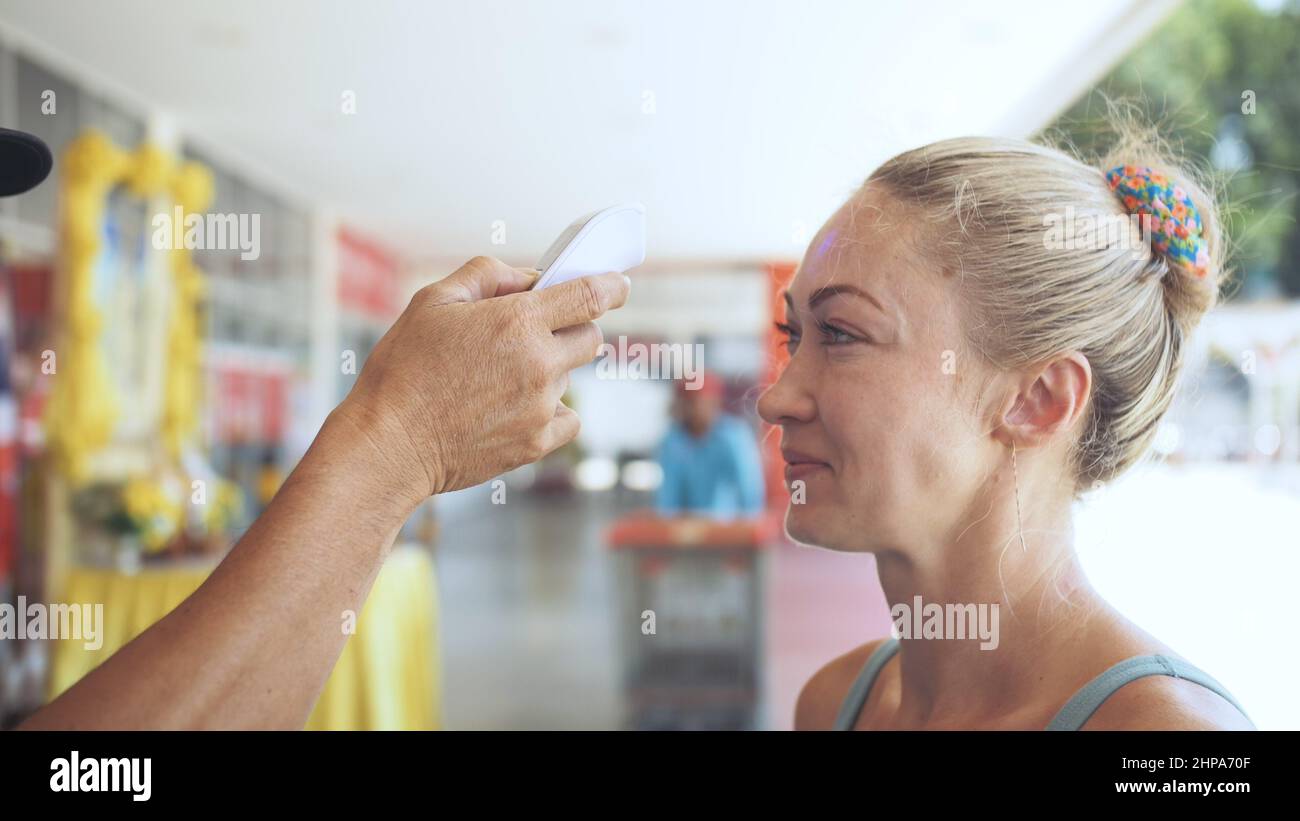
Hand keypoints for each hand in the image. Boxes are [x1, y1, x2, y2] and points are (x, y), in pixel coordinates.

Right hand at [332, 256, 628, 508]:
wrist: (389, 444)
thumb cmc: (403, 369)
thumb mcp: (433, 301)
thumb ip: (487, 275)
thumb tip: (528, 278)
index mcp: (518, 320)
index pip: (591, 295)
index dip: (611, 286)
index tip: (618, 285)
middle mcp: (540, 363)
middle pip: (591, 337)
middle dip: (571, 328)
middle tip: (534, 335)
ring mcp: (542, 406)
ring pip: (570, 378)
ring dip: (548, 372)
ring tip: (498, 381)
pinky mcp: (538, 443)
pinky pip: (567, 418)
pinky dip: (550, 411)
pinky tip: (512, 409)